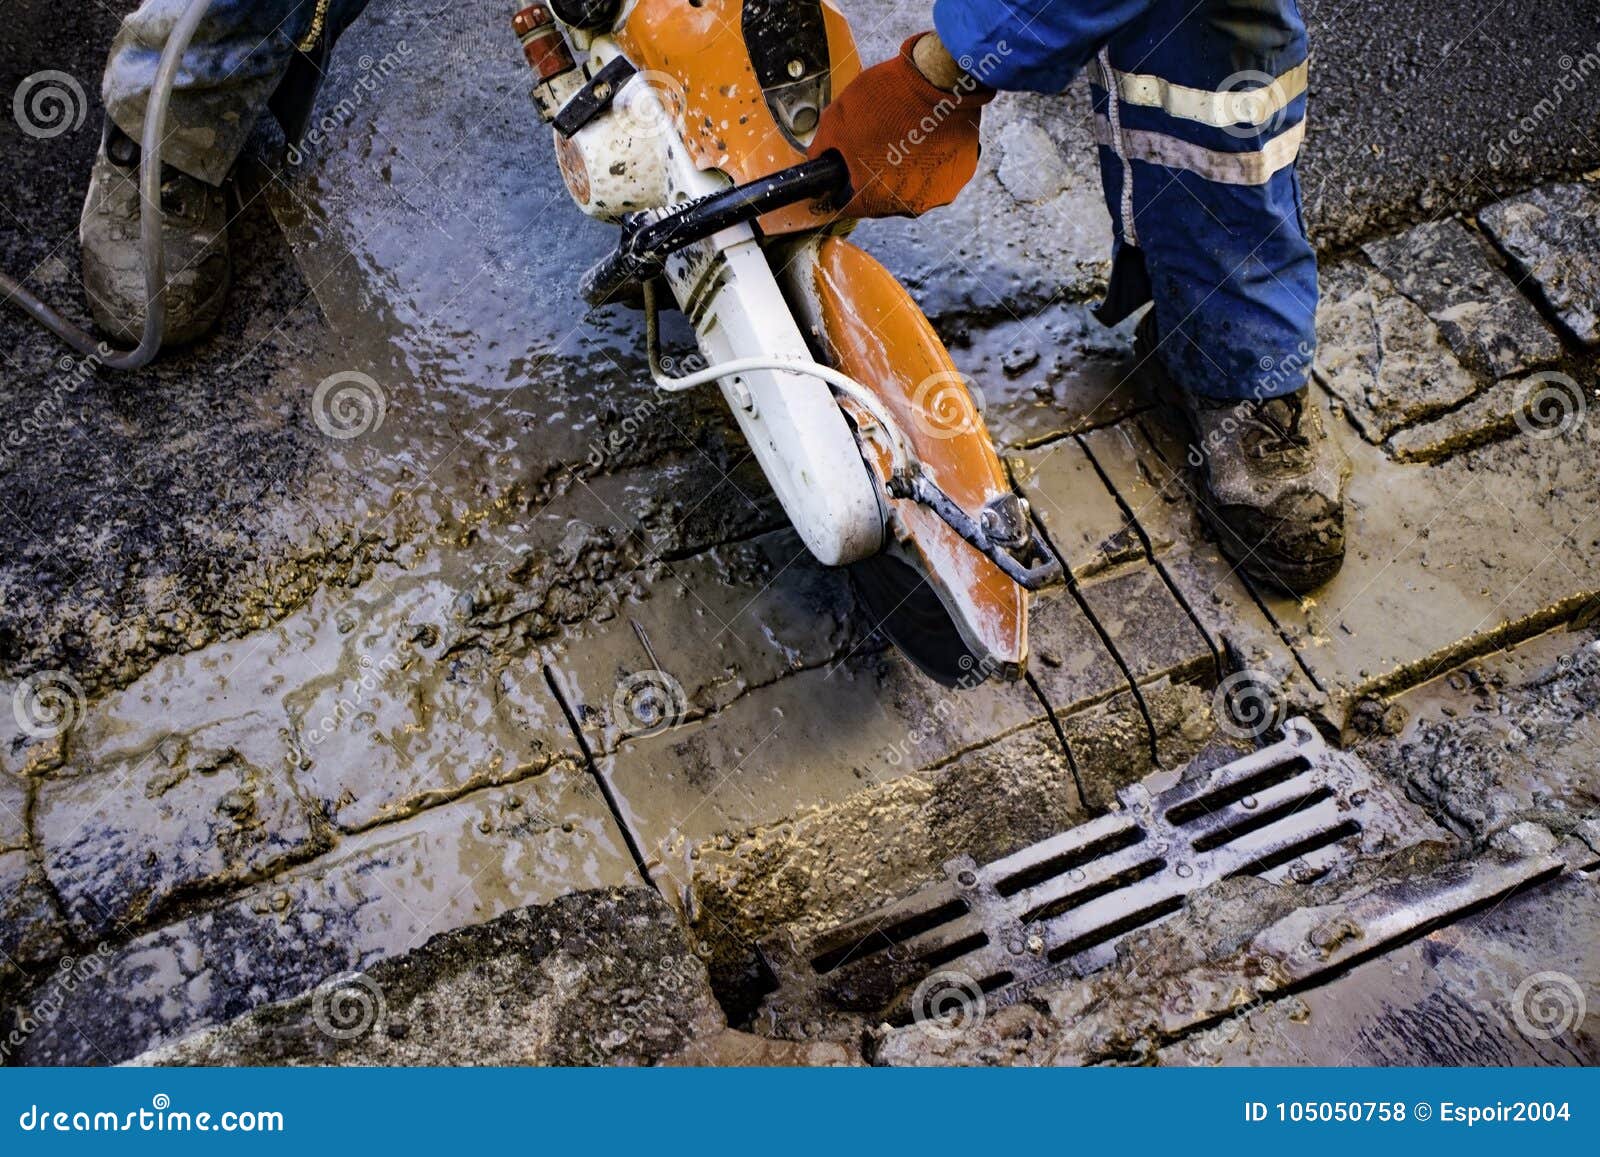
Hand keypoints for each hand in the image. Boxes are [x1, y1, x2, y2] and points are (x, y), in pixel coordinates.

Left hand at [808, 33, 991, 219]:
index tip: (844, 175)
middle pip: (882, 199)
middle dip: (874, 177)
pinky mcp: (960, 173)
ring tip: (900, 138)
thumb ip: (823, 150)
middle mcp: (907, 204)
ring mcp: (937, 191)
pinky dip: (929, 160)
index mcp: (874, 199)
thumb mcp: (836, 121)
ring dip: (903, 170)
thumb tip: (817, 160)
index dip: (842, 188)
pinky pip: (938, 173)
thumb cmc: (889, 98)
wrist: (937, 76)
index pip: (849, 206)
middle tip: (874, 148)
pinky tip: (922, 137)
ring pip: (912, 187)